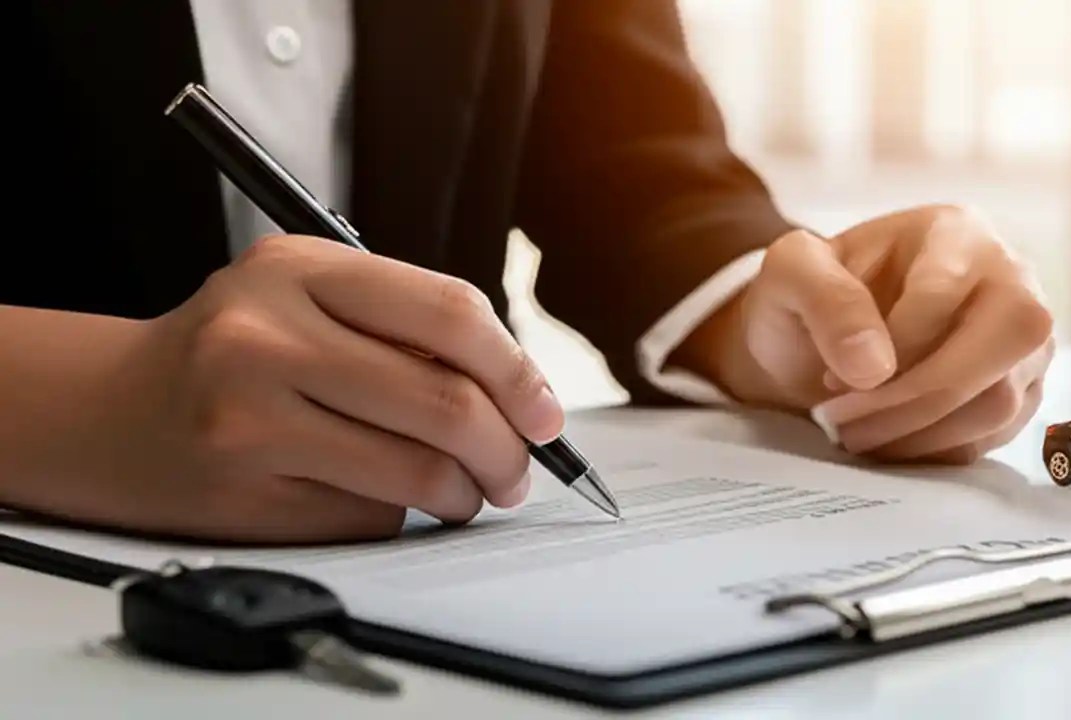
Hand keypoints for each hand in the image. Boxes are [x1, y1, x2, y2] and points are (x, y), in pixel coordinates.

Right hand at [67, 235, 561, 541]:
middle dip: (508, 449)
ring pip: (418, 471)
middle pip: (445, 402)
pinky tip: (384, 500)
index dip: (518, 370)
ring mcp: (249, 419)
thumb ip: (404, 328)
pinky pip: (371, 516)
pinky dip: (402, 515)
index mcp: (298, 269)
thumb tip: (522, 398)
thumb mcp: (306, 299)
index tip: (545, 413)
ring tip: (466, 491)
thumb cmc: (233, 352)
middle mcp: (266, 337)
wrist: (109, 410)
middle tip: (518, 470)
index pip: (450, 314)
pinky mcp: (245, 495)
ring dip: (465, 493)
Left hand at [677, 205, 1053, 463]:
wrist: (816, 340)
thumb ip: (825, 298)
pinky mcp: (1020, 394)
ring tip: (854, 434)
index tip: (832, 376)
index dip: (891, 346)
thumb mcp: (790, 272)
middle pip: (1005, 341)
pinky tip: (885, 439)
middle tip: (846, 424)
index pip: (945, 293)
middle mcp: (1009, 280)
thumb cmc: (809, 296)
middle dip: (916, 397)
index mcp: (955, 233)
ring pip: (1000, 401)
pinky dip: (932, 450)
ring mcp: (1023, 342)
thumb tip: (875, 368)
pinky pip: (994, 436)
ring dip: (917, 432)